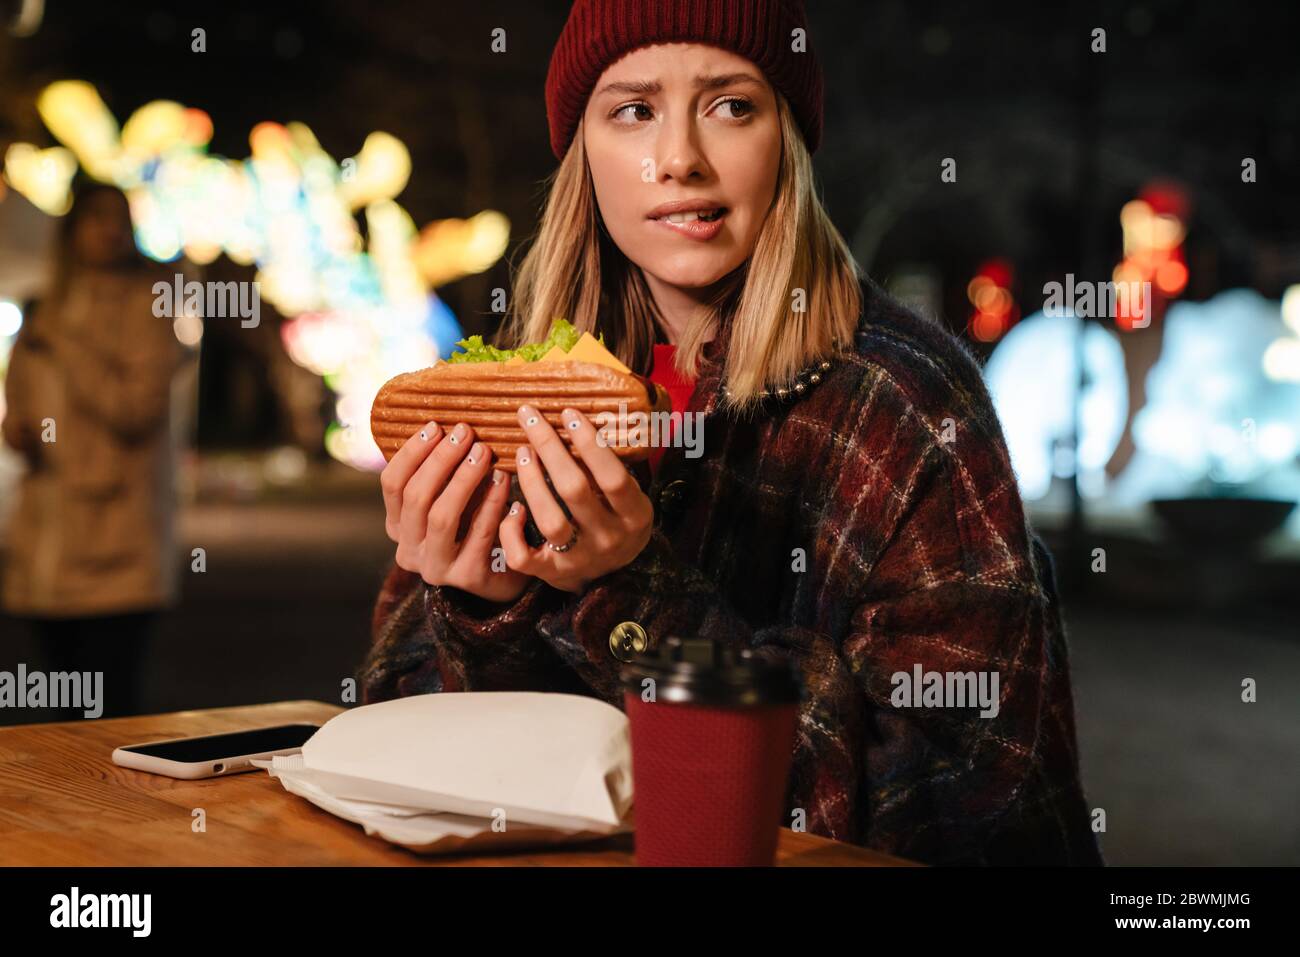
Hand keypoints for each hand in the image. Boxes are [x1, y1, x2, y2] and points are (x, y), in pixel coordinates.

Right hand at [380, 421, 529, 603]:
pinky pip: (480, 534)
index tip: (436, 426)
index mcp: (398, 527)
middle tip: (466, 433)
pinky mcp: (468, 578)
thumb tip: (450, 425)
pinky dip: (493, 504)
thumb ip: (444, 472)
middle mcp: (409, 551)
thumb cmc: (476, 523)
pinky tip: (506, 482)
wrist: (506, 573)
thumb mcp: (453, 497)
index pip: (392, 484)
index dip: (412, 452)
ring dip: (464, 479)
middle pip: (416, 497)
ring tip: (485, 453)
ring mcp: (437, 568)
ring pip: (442, 516)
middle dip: (441, 459)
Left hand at [501, 404, 653, 593]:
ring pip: (549, 520)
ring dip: (531, 482)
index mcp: (634, 516)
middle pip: (575, 489)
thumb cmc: (618, 520)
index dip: (590, 444)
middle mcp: (609, 538)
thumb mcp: (630, 497)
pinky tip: (512, 507)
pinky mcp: (552, 574)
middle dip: (550, 447)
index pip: (613, 476)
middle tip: (530, 418)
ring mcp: (579, 559)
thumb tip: (577, 419)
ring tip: (522, 452)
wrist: (615, 576)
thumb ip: (611, 468)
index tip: (568, 414)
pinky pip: (523, 556)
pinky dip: (511, 532)